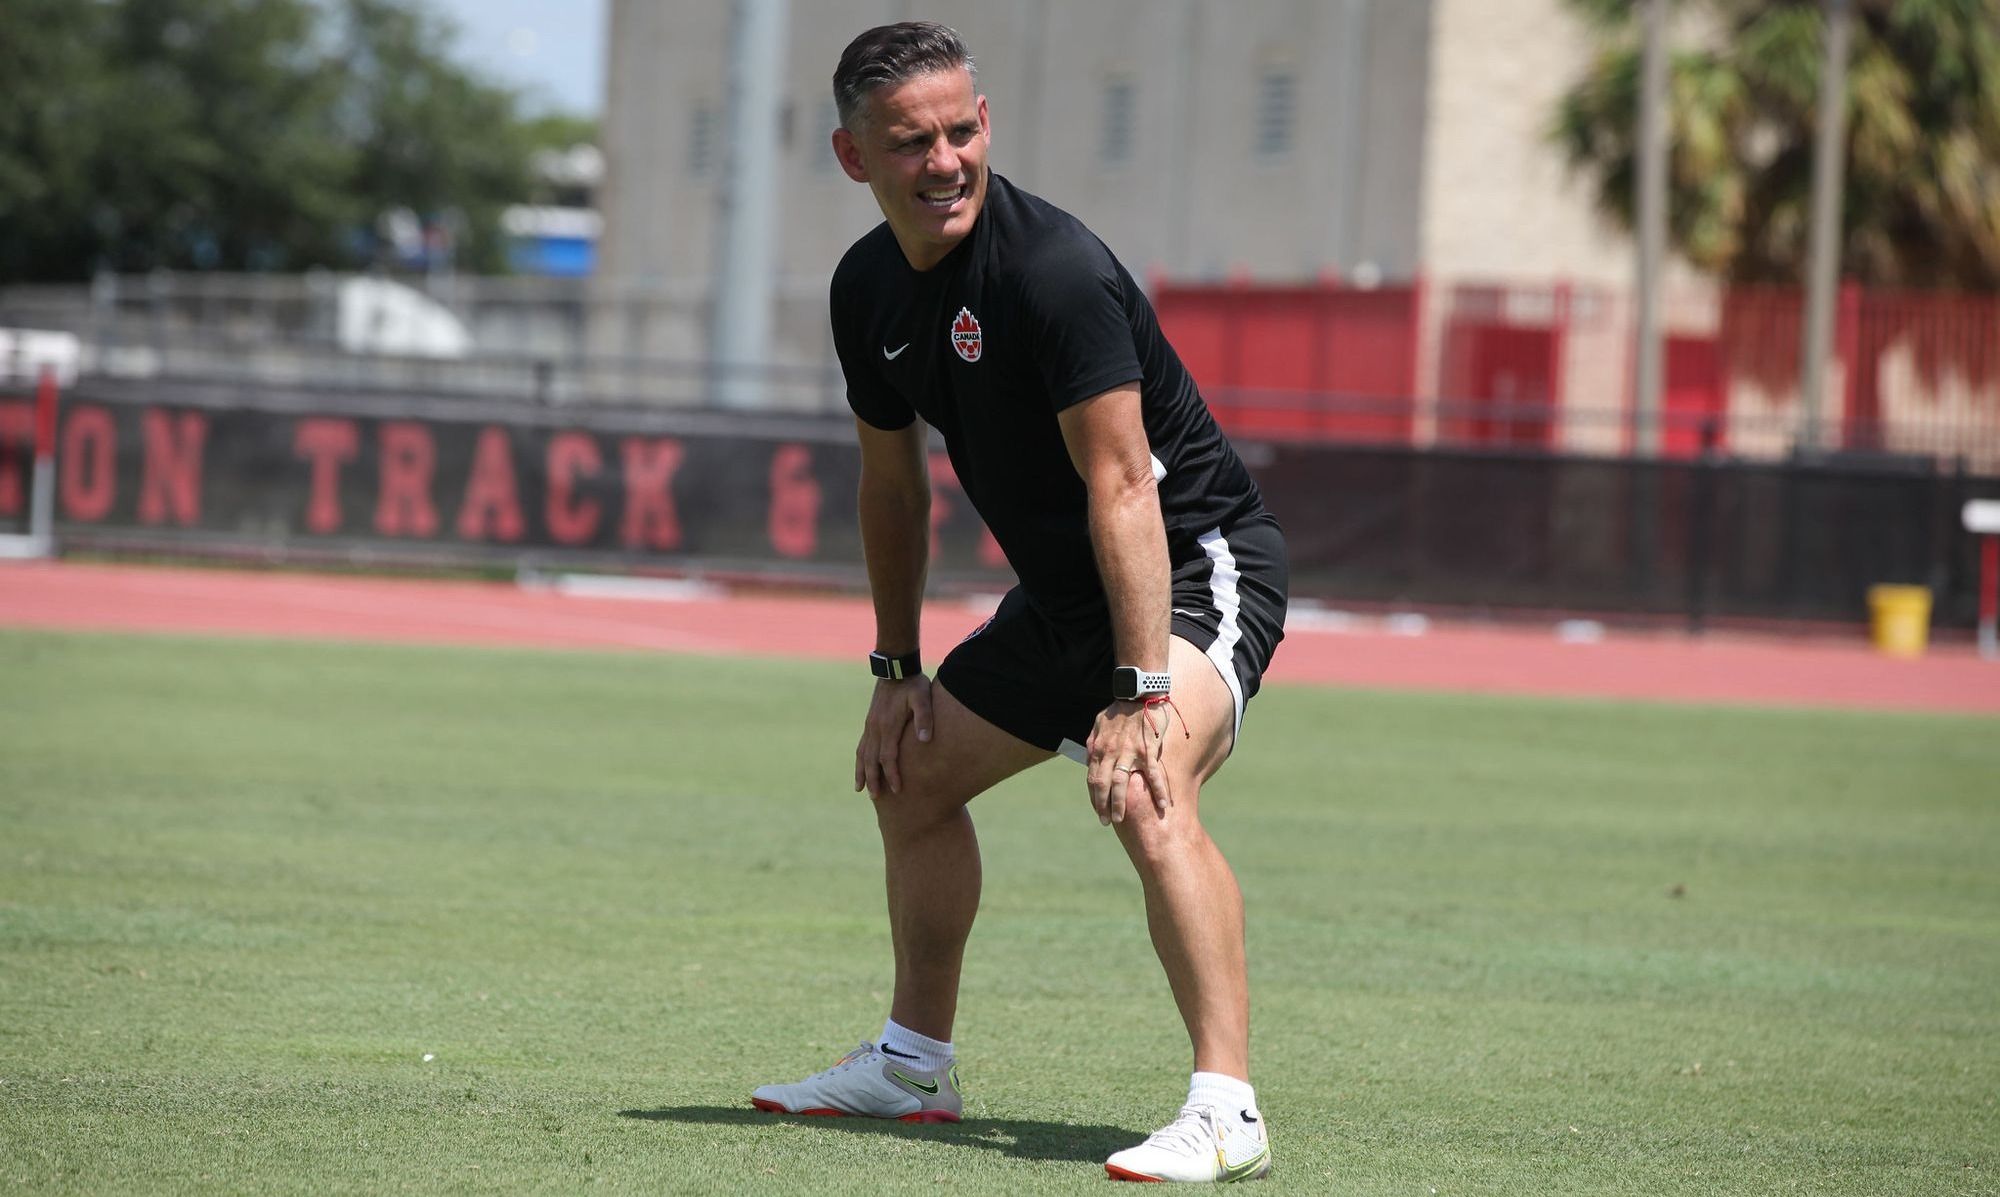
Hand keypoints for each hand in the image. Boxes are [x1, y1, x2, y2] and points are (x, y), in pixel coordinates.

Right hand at [854, 675, 933, 797]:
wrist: (895, 667)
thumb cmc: (912, 684)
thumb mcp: (922, 697)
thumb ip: (924, 718)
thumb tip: (925, 740)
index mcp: (888, 726)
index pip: (888, 758)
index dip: (892, 775)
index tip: (898, 791)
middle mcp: (875, 728)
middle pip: (871, 761)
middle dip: (873, 781)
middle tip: (876, 799)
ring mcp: (870, 725)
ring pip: (862, 754)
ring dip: (861, 772)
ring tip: (861, 789)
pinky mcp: (869, 722)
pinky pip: (861, 745)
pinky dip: (859, 760)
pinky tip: (860, 767)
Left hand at [1084, 700, 1171, 824]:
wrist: (1139, 693)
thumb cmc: (1119, 708)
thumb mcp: (1098, 722)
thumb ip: (1092, 740)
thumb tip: (1087, 756)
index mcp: (1099, 748)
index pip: (1093, 778)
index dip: (1094, 796)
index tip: (1098, 809)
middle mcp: (1111, 753)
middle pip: (1104, 785)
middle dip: (1104, 805)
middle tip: (1107, 821)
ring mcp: (1130, 753)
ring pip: (1123, 783)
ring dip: (1121, 803)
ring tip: (1121, 819)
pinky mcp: (1148, 750)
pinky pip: (1153, 774)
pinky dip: (1158, 790)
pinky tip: (1162, 805)